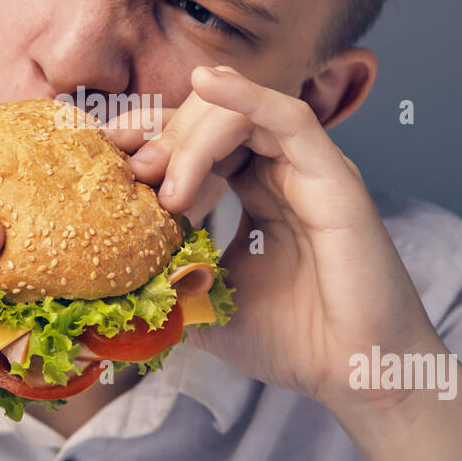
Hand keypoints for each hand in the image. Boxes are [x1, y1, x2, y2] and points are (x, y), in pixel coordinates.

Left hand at [106, 65, 438, 413]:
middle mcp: (282, 171)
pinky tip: (208, 84)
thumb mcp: (208, 304)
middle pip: (213, 120)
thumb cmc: (294, 342)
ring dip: (191, 135)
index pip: (197, 142)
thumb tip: (112, 275)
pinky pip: (289, 118)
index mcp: (256, 191)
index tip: (104, 153)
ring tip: (160, 176)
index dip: (150, 140)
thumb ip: (170, 277)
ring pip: (240, 116)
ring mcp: (309, 169)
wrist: (356, 376)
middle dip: (163, 134)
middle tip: (128, 168)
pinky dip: (247, 96)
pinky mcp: (334, 176)